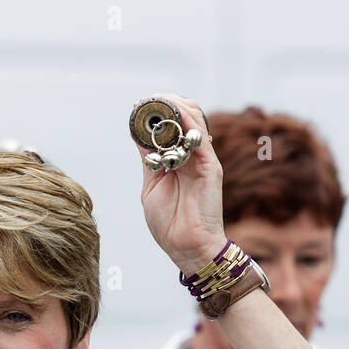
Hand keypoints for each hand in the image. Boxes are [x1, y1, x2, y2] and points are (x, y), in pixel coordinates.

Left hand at [133, 92, 225, 276]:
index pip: (170, 127)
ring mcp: (202, 159)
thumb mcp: (151, 186)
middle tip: (146, 101)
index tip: (136, 106)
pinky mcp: (211, 166)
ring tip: (157, 101)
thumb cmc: (169, 223)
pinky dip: (188, 121)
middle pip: (184, 117)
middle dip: (165, 104)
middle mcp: (192, 156)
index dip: (155, 114)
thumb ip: (148, 160)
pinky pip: (201, 137)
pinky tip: (174, 113)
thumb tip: (138, 135)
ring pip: (195, 120)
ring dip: (175, 106)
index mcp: (177, 161)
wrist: (187, 247)